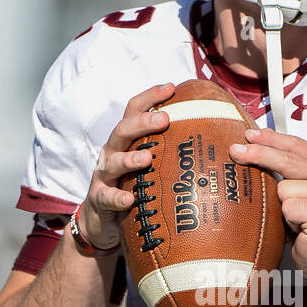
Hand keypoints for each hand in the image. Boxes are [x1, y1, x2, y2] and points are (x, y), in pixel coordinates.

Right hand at [77, 83, 174, 248]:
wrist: (100, 219)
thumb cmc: (131, 187)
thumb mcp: (146, 166)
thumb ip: (167, 151)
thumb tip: (207, 140)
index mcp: (125, 140)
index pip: (133, 111)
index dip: (150, 96)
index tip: (171, 87)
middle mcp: (111, 152)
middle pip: (122, 130)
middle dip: (142, 123)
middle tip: (164, 119)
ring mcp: (103, 175)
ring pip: (113, 162)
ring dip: (130, 159)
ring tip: (147, 158)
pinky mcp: (99, 199)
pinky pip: (107, 197)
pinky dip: (117, 198)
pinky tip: (129, 200)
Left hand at [230, 127, 306, 279]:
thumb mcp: (299, 188)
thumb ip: (287, 165)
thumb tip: (259, 137)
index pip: (297, 145)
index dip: (271, 139)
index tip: (248, 134)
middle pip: (288, 160)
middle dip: (260, 155)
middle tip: (235, 151)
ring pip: (284, 188)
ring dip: (282, 206)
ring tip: (295, 217)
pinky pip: (289, 208)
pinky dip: (287, 219)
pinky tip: (299, 227)